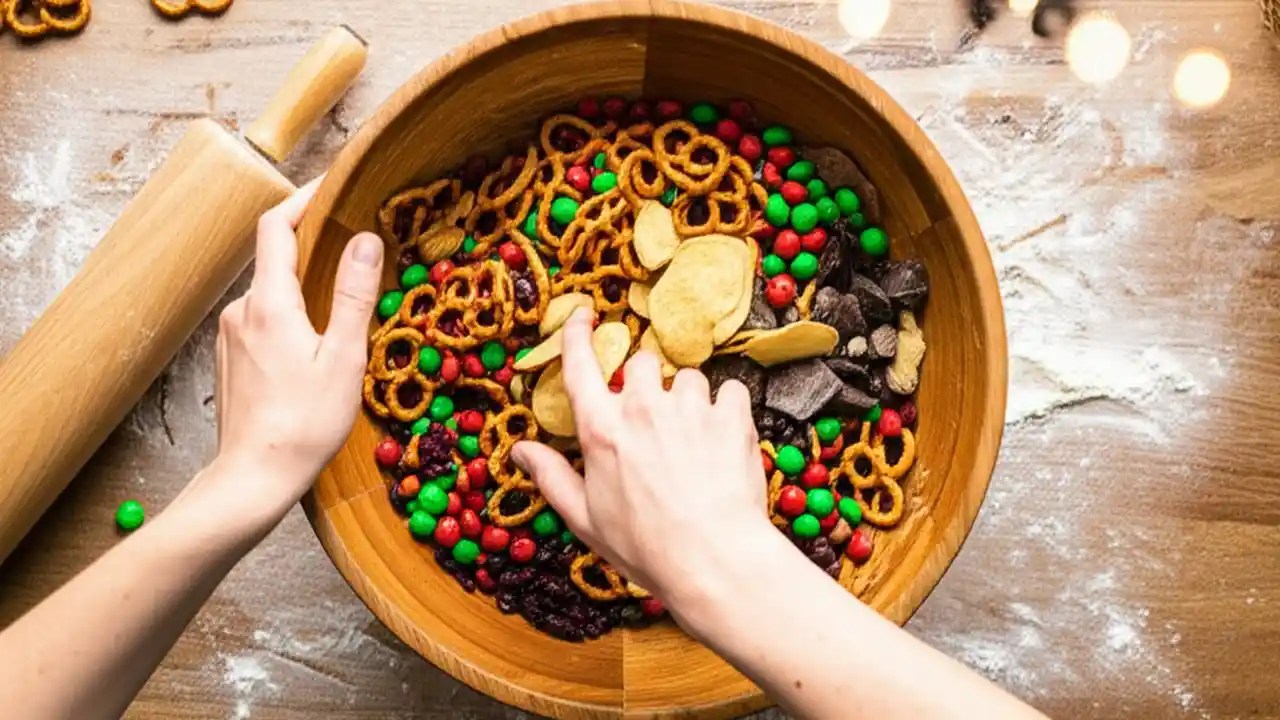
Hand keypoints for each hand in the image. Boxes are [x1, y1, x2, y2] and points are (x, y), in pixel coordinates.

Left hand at [211, 180, 383, 517]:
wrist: (253, 479)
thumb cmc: (305, 424)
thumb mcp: (344, 358)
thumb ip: (354, 295)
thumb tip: (366, 238)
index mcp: (269, 303)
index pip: (276, 227)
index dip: (304, 198)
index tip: (334, 186)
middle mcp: (241, 311)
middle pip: (276, 259)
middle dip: (315, 247)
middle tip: (357, 245)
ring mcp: (231, 336)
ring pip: (272, 294)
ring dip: (306, 289)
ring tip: (345, 306)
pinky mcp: (232, 360)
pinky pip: (264, 321)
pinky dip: (292, 317)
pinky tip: (317, 346)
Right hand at [512, 309, 776, 613]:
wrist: (714, 559)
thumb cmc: (645, 547)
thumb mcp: (585, 518)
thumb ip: (552, 477)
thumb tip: (520, 448)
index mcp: (601, 429)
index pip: (580, 364)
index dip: (576, 333)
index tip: (582, 314)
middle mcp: (642, 407)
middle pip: (641, 363)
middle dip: (646, 383)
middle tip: (654, 419)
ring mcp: (689, 407)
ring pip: (688, 377)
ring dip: (688, 399)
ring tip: (693, 440)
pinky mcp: (730, 415)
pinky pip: (729, 391)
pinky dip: (727, 411)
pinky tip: (723, 441)